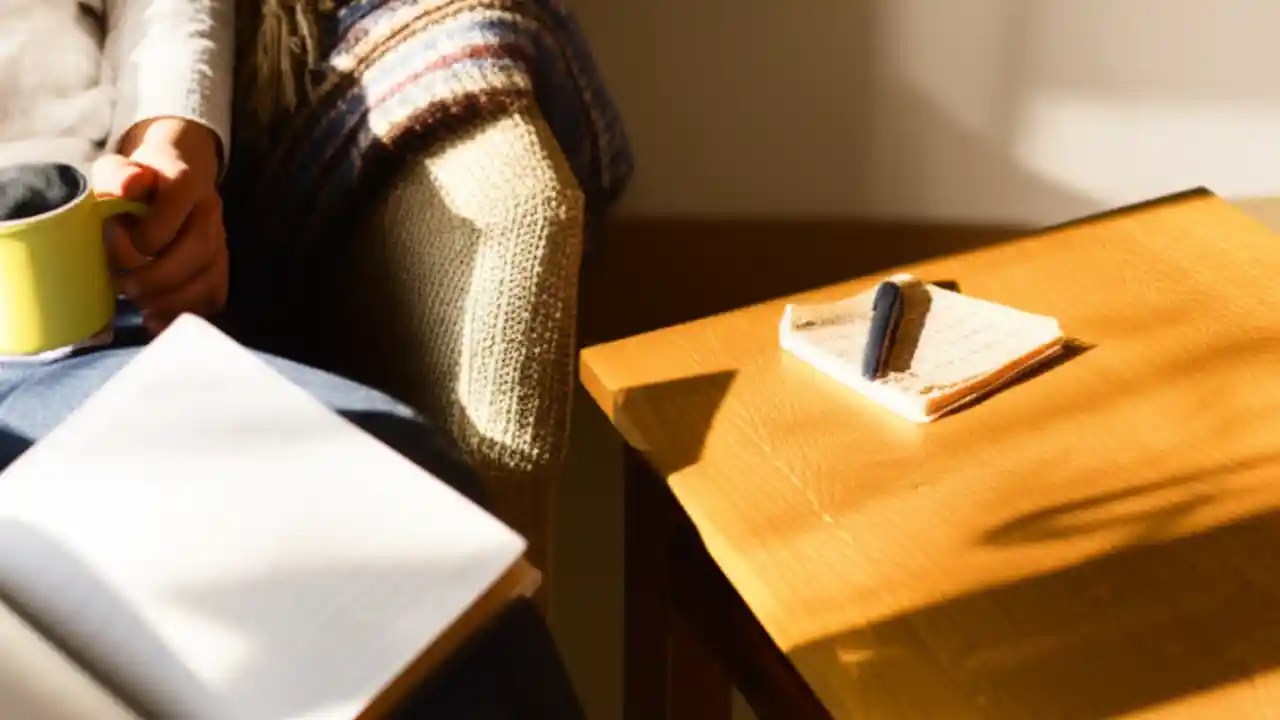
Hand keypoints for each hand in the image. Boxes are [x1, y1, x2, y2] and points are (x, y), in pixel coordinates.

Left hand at [92, 117, 227, 334]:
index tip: (114, 233)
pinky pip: (214, 296)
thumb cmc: (137, 178)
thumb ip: (117, 175)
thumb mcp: (118, 167)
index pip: (177, 206)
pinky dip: (185, 312)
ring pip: (211, 277)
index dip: (145, 230)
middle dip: (158, 276)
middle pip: (200, 249)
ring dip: (172, 300)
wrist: (175, 174)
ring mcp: (219, 240)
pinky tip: (157, 320)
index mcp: (185, 181)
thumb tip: (129, 187)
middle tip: (124, 286)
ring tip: (140, 306)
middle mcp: (209, 211)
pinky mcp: (219, 265)